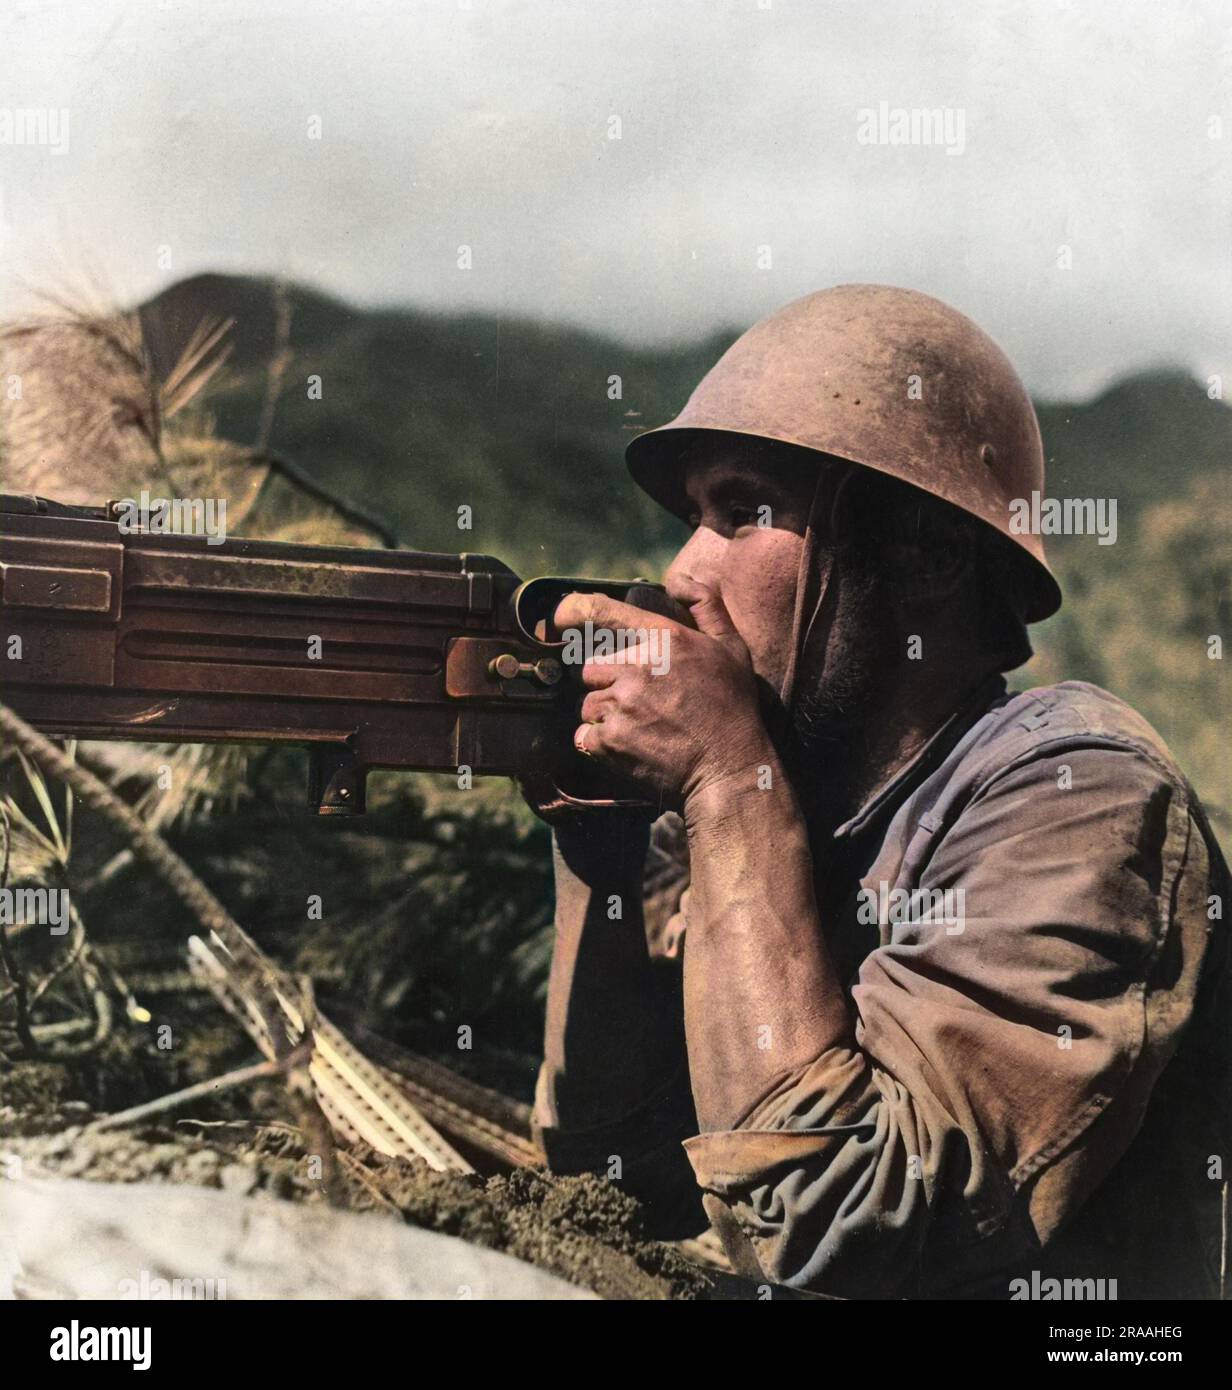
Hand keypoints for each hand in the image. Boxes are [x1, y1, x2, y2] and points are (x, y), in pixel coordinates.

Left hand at [555, 579, 772, 811]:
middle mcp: (637, 666)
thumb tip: (676, 579)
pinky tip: (631, 747)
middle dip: (606, 683)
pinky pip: (585, 736)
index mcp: (662, 638)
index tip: (556, 619)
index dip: (570, 611)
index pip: (600, 611)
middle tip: (638, 701)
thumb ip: (705, 604)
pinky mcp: (610, 740)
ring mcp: (621, 704)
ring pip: (588, 703)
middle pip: (590, 667)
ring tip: (641, 727)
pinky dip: (600, 744)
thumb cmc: (732, 706)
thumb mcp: (731, 646)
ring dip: (605, 715)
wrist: (730, 767)